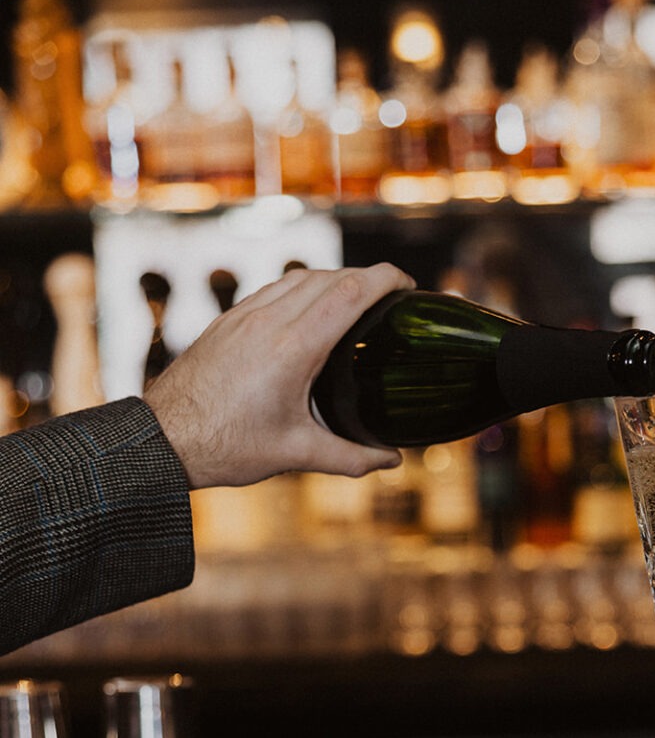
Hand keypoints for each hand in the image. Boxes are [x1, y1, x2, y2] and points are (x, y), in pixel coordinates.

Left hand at [145, 263, 415, 489]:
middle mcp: (269, 322)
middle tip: (392, 294)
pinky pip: (273, 289)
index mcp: (294, 348)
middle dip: (367, 277)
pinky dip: (301, 288)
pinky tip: (309, 309)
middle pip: (329, 277)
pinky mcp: (227, 322)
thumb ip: (350, 457)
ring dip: (333, 278)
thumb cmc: (227, 446)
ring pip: (298, 277)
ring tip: (356, 298)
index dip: (385, 279)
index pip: (350, 292)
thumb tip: (390, 461)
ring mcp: (244, 317)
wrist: (163, 439)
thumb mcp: (297, 455)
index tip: (408, 284)